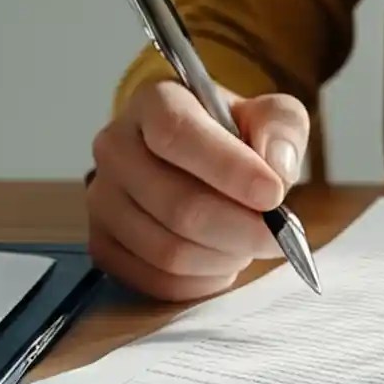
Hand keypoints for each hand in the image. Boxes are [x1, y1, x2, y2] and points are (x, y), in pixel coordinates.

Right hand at [87, 79, 310, 300]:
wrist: (206, 168)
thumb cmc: (239, 140)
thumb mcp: (273, 117)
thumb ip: (281, 128)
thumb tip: (276, 167)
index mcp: (155, 103)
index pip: (176, 133)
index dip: (229, 169)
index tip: (273, 194)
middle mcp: (117, 147)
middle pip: (177, 205)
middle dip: (240, 229)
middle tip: (277, 234)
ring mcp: (103, 198)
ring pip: (168, 250)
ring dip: (224, 256)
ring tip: (248, 242)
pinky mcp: (104, 243)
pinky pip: (157, 280)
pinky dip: (203, 281)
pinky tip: (222, 260)